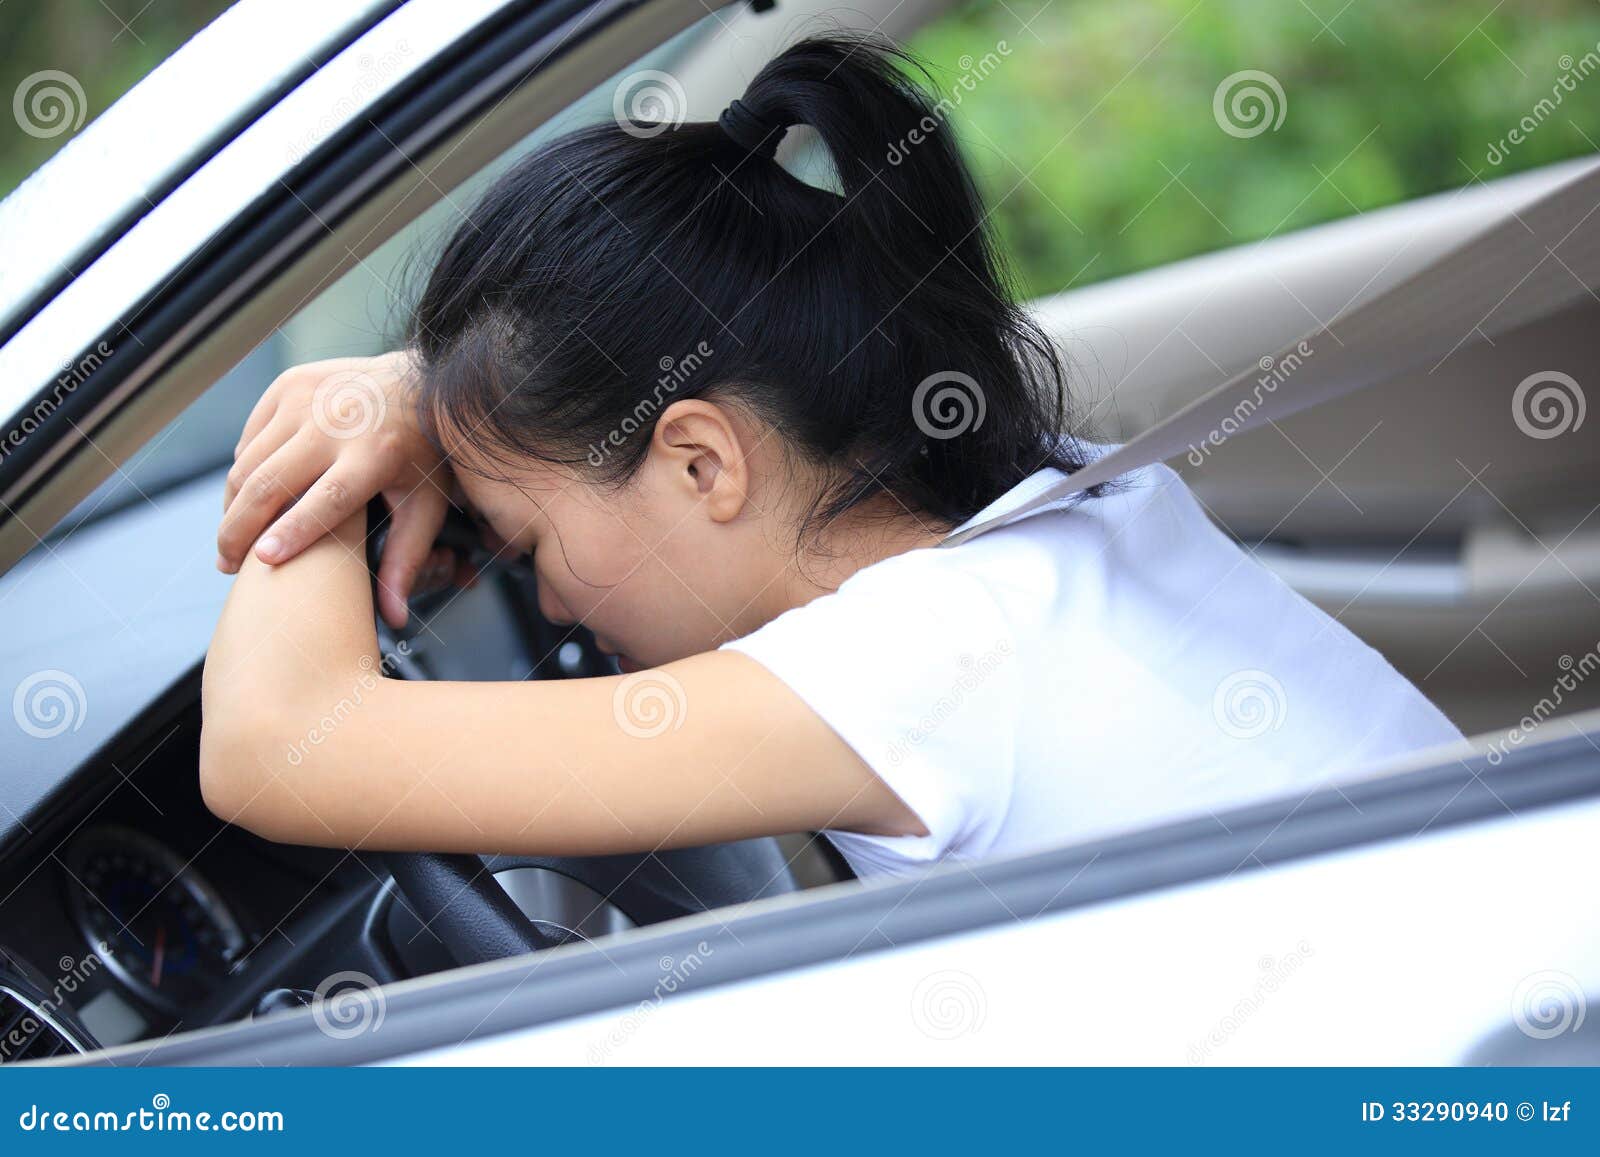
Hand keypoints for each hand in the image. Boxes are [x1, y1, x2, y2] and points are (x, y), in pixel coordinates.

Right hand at [217, 350, 453, 628]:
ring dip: (232, 505)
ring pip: (248, 462)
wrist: (417, 383)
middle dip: (238, 529)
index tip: (262, 561)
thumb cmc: (423, 456)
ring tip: (231, 541)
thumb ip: (407, 559)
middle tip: (226, 566)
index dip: (293, 532)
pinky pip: (251, 438)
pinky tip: (247, 499)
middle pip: (270, 483)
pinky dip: (243, 471)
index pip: (326, 500)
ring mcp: (307, 399)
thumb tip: (395, 621)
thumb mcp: (426, 504)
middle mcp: (336, 423)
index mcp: (374, 454)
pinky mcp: (288, 386)